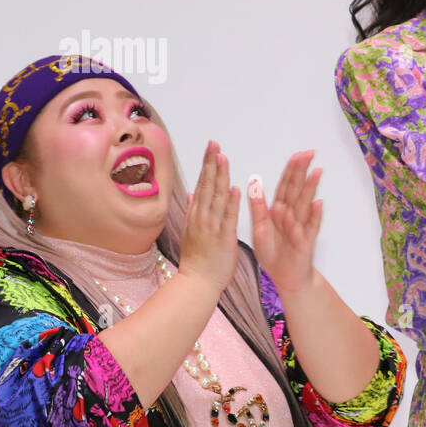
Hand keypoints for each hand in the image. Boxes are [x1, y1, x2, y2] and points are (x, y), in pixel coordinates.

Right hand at [179, 141, 240, 292]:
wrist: (198, 282)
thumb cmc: (197, 260)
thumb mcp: (191, 232)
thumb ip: (193, 211)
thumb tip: (192, 193)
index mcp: (196, 215)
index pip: (202, 184)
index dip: (207, 165)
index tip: (212, 148)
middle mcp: (202, 218)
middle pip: (207, 186)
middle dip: (211, 163)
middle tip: (215, 144)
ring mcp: (212, 227)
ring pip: (216, 197)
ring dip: (220, 176)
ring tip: (223, 157)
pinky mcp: (223, 238)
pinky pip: (228, 217)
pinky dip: (230, 202)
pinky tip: (234, 187)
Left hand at [249, 150, 321, 294]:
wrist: (285, 278)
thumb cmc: (274, 254)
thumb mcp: (259, 227)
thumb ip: (258, 205)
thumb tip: (254, 181)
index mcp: (278, 211)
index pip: (285, 186)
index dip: (291, 170)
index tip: (297, 155)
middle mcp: (291, 216)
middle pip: (296, 190)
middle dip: (302, 172)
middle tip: (309, 153)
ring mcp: (300, 228)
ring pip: (305, 205)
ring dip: (310, 188)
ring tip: (316, 172)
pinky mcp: (305, 242)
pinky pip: (310, 227)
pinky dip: (314, 216)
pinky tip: (318, 203)